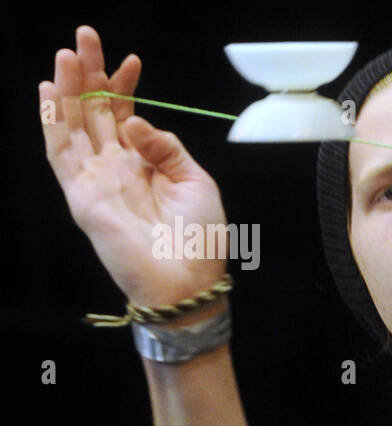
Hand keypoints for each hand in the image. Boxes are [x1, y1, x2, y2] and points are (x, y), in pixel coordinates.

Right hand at [40, 25, 228, 308]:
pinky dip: (52, 122)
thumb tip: (135, 119)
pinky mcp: (81, 196)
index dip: (124, 86)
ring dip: (66, 89)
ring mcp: (95, 180)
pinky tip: (49, 93)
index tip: (130, 60)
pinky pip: (59, 153)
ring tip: (67, 54)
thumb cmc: (200, 237)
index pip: (125, 115)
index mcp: (144, 163)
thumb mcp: (195, 181)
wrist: (189, 280)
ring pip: (73, 125)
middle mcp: (115, 167)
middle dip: (89, 73)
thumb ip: (166, 146)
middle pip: (94, 112)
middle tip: (86, 36)